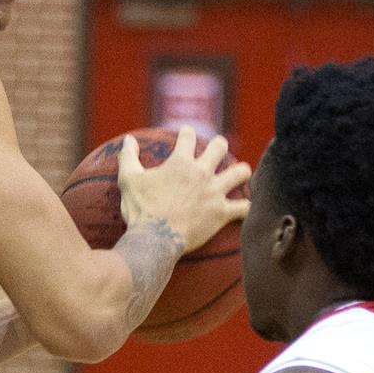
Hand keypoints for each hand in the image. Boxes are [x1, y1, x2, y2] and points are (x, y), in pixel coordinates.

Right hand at [116, 124, 252, 252]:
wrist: (155, 240)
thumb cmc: (141, 210)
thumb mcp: (128, 180)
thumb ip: (128, 156)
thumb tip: (128, 139)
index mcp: (180, 162)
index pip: (188, 137)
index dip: (186, 132)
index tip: (186, 132)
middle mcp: (201, 173)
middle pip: (219, 147)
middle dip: (219, 145)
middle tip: (217, 148)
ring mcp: (214, 192)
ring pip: (240, 172)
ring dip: (241, 171)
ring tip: (240, 173)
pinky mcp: (221, 213)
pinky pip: (244, 207)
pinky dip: (245, 207)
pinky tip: (244, 207)